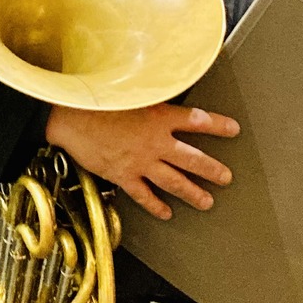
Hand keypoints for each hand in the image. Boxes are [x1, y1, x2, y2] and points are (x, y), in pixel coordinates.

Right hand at [44, 102, 239, 219]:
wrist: (69, 117)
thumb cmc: (96, 100)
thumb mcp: (131, 91)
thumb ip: (151, 96)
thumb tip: (163, 90)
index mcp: (159, 117)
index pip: (197, 121)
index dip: (218, 125)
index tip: (233, 129)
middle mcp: (155, 142)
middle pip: (193, 159)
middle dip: (212, 170)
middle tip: (225, 177)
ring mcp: (140, 162)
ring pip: (174, 182)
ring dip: (192, 193)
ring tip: (206, 201)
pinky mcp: (123, 176)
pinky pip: (144, 195)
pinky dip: (155, 205)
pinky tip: (166, 212)